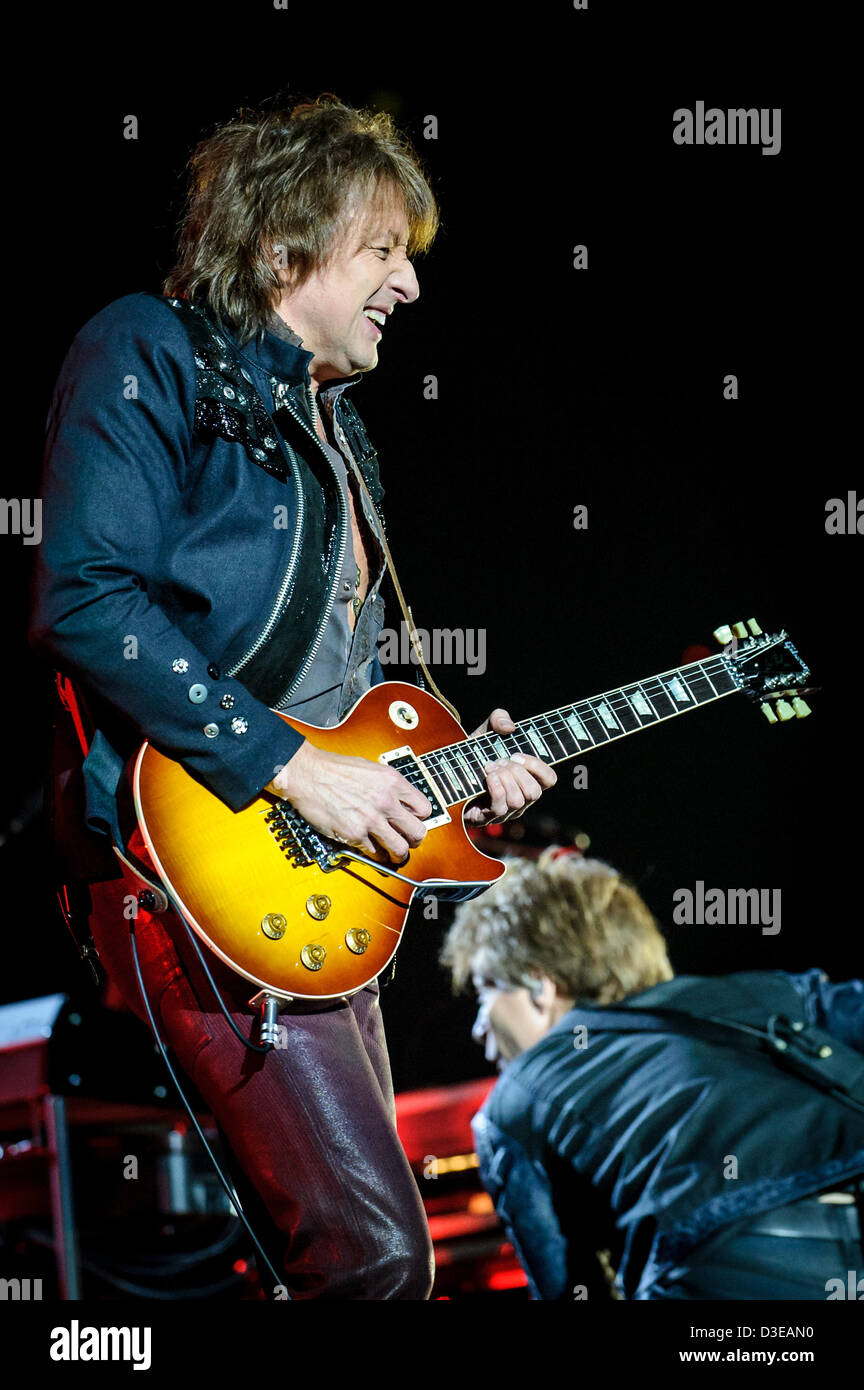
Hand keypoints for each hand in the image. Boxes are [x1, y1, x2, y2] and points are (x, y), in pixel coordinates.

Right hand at [266, 741, 431, 863]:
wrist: (307, 773)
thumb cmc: (334, 769)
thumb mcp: (371, 769)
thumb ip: (388, 787)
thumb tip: (399, 802)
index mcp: (393, 782)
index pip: (424, 809)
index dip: (419, 818)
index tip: (412, 821)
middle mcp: (387, 802)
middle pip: (418, 833)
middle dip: (413, 840)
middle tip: (406, 842)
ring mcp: (371, 820)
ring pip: (400, 849)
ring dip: (398, 855)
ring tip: (393, 855)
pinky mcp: (354, 834)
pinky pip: (374, 853)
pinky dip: (374, 855)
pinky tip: (371, 851)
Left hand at [463, 708, 556, 826]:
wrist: (448, 769)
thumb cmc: (474, 753)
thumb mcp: (486, 731)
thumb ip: (499, 719)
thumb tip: (510, 727)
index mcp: (527, 779)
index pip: (549, 779)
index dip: (537, 766)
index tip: (516, 755)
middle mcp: (520, 798)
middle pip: (534, 792)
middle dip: (517, 773)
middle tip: (499, 761)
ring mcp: (505, 810)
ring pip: (518, 801)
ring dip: (504, 779)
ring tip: (489, 768)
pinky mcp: (487, 817)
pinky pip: (500, 808)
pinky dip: (495, 789)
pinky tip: (487, 777)